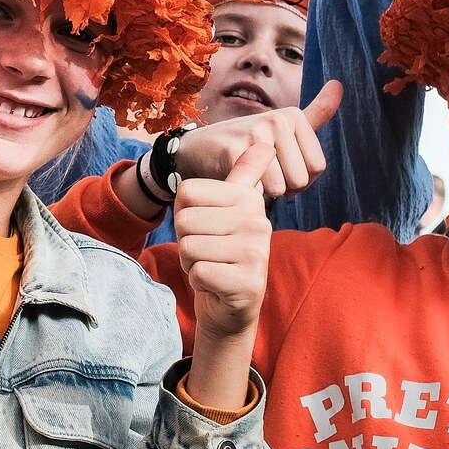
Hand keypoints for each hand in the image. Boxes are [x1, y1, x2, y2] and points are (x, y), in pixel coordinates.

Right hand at [175, 81, 342, 199]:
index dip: (299, 179)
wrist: (197, 150)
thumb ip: (315, 113)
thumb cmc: (246, 143)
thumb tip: (339, 84)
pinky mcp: (235, 151)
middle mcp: (277, 119)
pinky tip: (236, 179)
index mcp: (293, 115)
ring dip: (265, 193)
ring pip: (281, 188)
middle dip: (283, 188)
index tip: (279, 169)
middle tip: (261, 175)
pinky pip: (259, 189)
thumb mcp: (283, 128)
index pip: (317, 168)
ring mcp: (255, 133)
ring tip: (249, 176)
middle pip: (301, 180)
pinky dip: (248, 193)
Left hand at [175, 142, 273, 344]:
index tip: (207, 227)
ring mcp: (256, 253)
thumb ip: (243, 176)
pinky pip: (198, 272)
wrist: (232, 304)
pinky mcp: (247, 283)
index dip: (185, 214)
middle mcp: (258, 222)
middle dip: (187, 241)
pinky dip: (199, 281)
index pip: (186, 191)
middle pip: (185, 220)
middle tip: (208, 252)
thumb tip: (264, 143)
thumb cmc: (221, 252)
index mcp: (249, 199)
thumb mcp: (228, 210)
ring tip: (213, 266)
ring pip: (189, 246)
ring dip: (191, 262)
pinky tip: (216, 283)